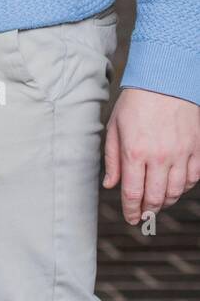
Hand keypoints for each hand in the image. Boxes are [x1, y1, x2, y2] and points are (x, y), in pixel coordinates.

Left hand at [104, 88, 199, 224]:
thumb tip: (110, 185)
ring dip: (166, 202)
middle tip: (143, 216)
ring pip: (176, 191)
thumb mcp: (114, 129)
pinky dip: (184, 188)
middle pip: (156, 197)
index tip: (130, 218)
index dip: (131, 210)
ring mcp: (181, 154)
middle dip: (148, 211)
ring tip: (157, 203)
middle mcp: (159, 157)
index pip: (132, 193)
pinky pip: (193, 178)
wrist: (165, 81)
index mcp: (135, 152)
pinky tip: (175, 187)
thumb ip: (112, 160)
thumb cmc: (135, 104)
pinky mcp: (197, 149)